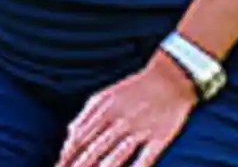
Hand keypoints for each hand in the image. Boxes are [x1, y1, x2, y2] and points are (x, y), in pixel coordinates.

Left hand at [55, 53, 198, 166]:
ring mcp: (140, 130)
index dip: (67, 155)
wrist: (169, 79)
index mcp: (104, 109)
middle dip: (79, 166)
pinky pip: (144, 160)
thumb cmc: (133, 89)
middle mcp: (120, 120)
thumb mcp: (105, 96)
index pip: (80, 137)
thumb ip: (86, 115)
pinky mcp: (160, 138)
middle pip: (95, 149)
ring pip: (116, 156)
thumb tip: (69, 135)